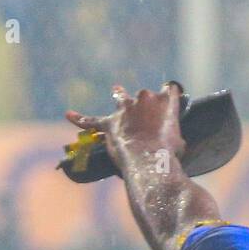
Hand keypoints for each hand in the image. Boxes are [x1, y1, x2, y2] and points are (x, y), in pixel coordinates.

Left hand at [64, 82, 185, 170]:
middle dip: (144, 101)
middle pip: (144, 94)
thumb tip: (168, 140)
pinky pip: (91, 121)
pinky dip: (80, 119)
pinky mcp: (110, 124)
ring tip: (117, 89)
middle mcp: (145, 98)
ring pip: (120, 98)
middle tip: (146, 107)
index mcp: (166, 100)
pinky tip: (69, 115)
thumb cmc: (170, 153)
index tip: (171, 96)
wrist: (151, 160)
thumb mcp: (179, 142)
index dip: (170, 94)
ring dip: (119, 94)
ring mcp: (125, 110)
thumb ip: (172, 134)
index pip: (169, 89)